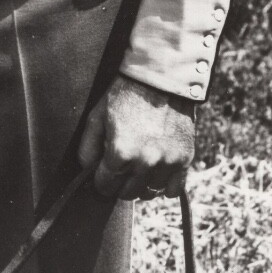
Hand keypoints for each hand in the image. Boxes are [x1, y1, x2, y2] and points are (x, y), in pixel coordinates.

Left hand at [77, 75, 195, 199]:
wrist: (160, 79)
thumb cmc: (125, 96)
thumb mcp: (97, 116)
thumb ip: (88, 147)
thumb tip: (87, 170)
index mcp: (121, 152)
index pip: (105, 186)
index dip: (100, 180)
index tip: (102, 173)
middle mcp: (145, 162)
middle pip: (127, 193)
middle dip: (119, 184)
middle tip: (120, 169)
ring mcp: (167, 162)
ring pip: (149, 193)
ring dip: (141, 185)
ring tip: (137, 169)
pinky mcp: (184, 159)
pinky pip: (173, 189)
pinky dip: (164, 186)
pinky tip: (156, 172)